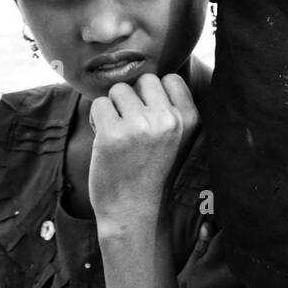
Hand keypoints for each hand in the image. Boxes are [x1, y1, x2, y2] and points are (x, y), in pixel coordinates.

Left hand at [88, 74, 198, 236]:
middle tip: (131, 124)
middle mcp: (169, 120)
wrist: (135, 212)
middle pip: (145, 80)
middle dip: (133, 98)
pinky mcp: (113, 135)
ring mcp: (141, 126)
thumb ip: (172, 109)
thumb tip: (149, 75)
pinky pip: (98, 105)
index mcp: (190, 120)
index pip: (170, 79)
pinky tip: (104, 139)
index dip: (155, 93)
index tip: (151, 114)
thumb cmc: (153, 172)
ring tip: (118, 132)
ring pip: (119, 90)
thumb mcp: (178, 139)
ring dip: (113, 107)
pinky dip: (97, 119)